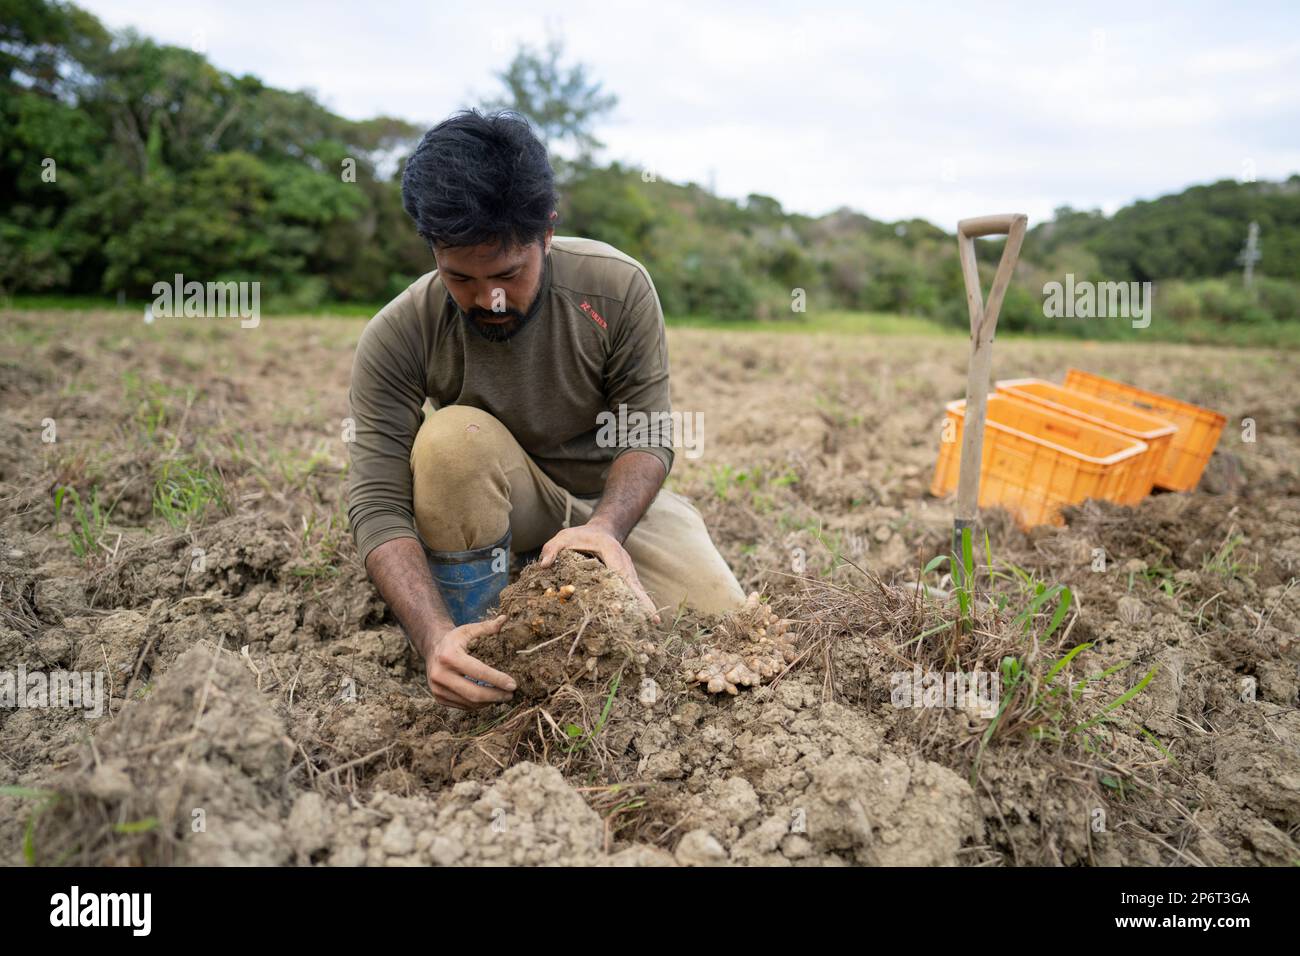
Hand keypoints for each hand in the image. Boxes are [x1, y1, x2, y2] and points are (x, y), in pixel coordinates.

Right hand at [423, 615, 516, 708]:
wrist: (432, 650)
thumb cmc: (455, 640)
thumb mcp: (468, 630)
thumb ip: (486, 627)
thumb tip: (504, 618)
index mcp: (449, 656)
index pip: (478, 672)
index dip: (498, 680)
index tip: (513, 685)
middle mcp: (440, 674)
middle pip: (474, 693)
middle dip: (495, 696)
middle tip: (510, 695)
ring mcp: (437, 688)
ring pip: (469, 703)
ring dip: (488, 702)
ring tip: (502, 696)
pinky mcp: (438, 698)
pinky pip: (462, 706)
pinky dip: (478, 705)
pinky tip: (488, 699)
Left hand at [538, 524, 660, 623]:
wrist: (598, 530)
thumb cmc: (579, 535)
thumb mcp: (563, 537)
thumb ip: (553, 549)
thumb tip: (543, 565)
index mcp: (611, 552)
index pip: (621, 572)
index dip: (629, 588)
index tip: (637, 601)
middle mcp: (623, 562)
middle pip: (634, 584)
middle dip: (644, 602)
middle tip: (655, 620)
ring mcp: (626, 570)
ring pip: (636, 589)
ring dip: (643, 605)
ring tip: (653, 623)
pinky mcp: (625, 578)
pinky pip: (632, 591)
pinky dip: (637, 603)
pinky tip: (642, 618)